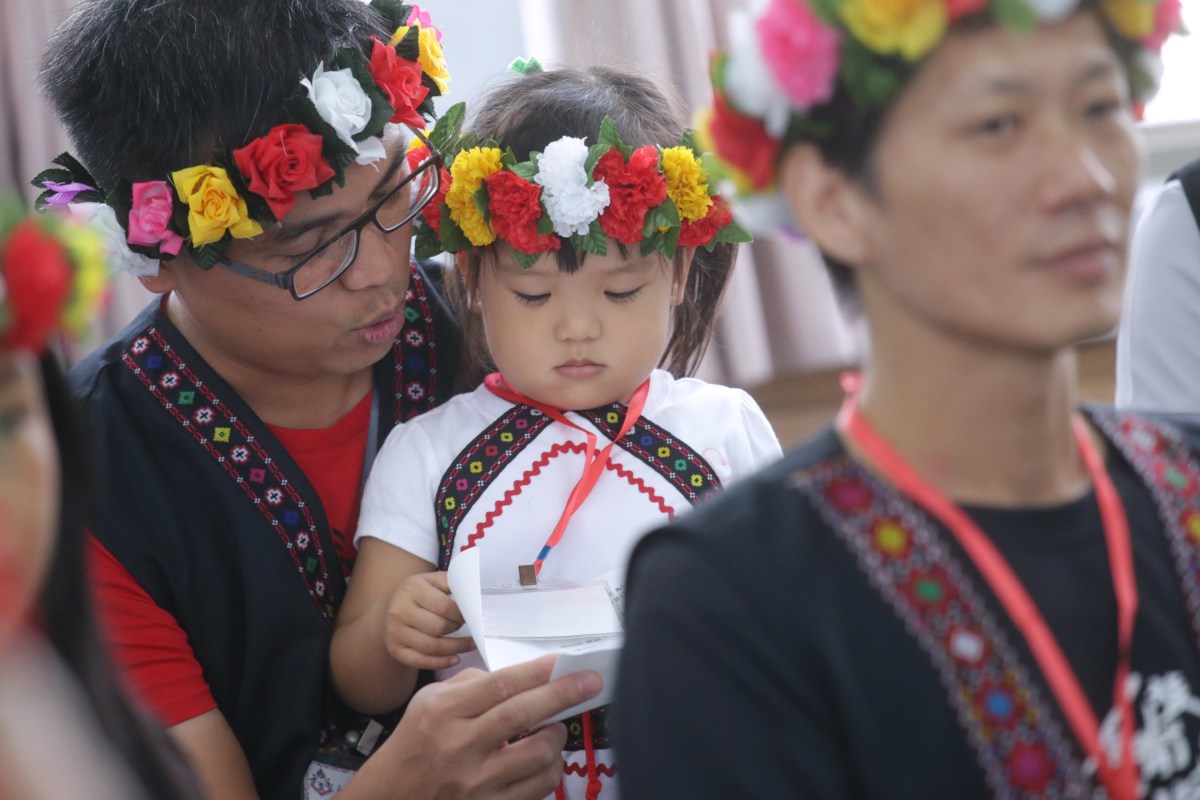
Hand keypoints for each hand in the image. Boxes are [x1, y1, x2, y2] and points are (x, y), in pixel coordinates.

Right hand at [346, 656, 603, 799]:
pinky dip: (550, 769)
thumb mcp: (428, 701)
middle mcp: (459, 746)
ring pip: (537, 755)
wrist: (390, 796)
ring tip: (555, 728)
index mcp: (444, 712)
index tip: (565, 661)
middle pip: (522, 714)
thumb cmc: (415, 742)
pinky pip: (537, 788)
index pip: (499, 685)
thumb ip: (471, 684)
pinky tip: (545, 757)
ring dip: (557, 736)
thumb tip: (522, 676)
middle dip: (563, 695)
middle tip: (592, 681)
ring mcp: (475, 783)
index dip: (537, 672)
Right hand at [384, 570, 474, 669]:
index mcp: (412, 589)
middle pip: (437, 627)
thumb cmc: (418, 594)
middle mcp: (400, 611)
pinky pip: (420, 661)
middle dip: (457, 629)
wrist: (388, 608)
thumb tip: (473, 592)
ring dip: (455, 648)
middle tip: (466, 627)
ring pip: (431, 647)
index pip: (443, 606)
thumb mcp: (431, 580)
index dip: (461, 614)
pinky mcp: (395, 649)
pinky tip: (455, 659)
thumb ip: (450, 582)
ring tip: (469, 645)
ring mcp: (395, 632)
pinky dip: (441, 662)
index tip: (470, 615)